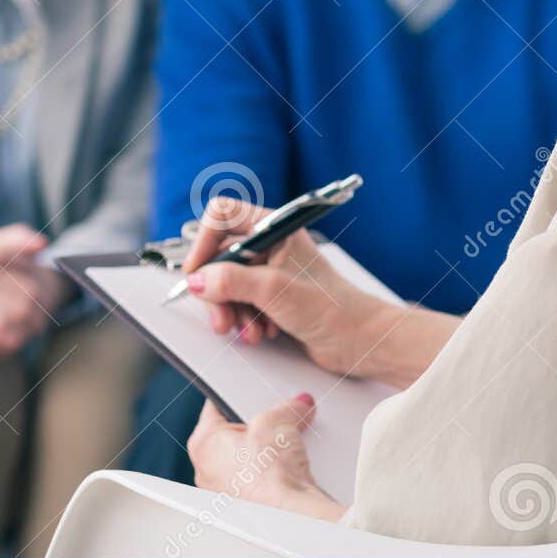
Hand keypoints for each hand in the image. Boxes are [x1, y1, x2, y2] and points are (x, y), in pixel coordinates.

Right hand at [181, 197, 390, 377]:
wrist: (359, 340)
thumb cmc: (331, 308)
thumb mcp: (275, 291)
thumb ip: (232, 281)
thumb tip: (197, 280)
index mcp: (275, 227)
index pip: (222, 217)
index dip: (204, 243)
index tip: (197, 274)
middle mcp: (270, 245)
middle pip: (219, 256)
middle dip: (217, 290)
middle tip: (222, 319)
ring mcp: (270, 271)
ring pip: (227, 283)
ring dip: (232, 311)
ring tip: (251, 332)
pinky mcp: (271, 296)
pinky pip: (240, 303)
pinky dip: (244, 320)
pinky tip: (262, 333)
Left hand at [187, 396, 344, 521]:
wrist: (289, 512)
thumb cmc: (269, 474)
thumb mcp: (279, 422)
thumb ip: (287, 407)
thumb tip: (297, 404)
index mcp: (202, 442)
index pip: (216, 406)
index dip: (238, 397)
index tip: (251, 394)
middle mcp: (205, 470)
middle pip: (231, 434)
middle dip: (256, 426)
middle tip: (275, 421)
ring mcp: (222, 492)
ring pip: (243, 459)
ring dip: (262, 452)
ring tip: (283, 447)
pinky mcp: (242, 506)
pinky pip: (253, 481)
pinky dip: (268, 474)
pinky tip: (286, 470)